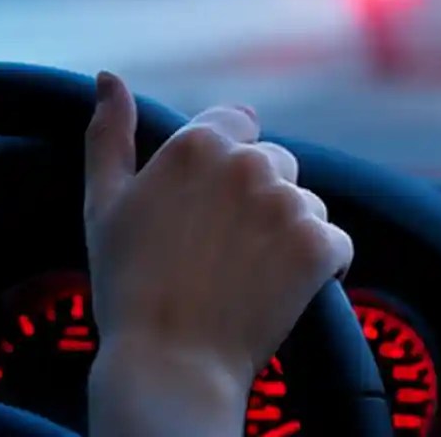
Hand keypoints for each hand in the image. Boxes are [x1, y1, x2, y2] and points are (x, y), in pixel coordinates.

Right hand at [84, 72, 352, 436]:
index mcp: (197, 144)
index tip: (211, 208)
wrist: (170, 364)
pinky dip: (322, 268)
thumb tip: (109, 78)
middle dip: (260, 200)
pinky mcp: (319, 244)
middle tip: (222, 251)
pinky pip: (336, 244)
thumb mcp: (104, 204)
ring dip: (289, 234)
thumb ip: (109, 134)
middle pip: (277, 164)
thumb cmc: (129, 287)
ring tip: (248, 275)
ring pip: (307, 204)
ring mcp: (288, 202)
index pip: (240, 123)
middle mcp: (248, 163)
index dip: (227, 167)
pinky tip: (284, 292)